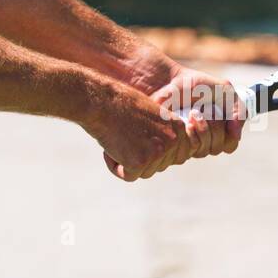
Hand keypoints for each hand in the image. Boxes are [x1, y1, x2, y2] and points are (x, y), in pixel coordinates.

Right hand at [87, 84, 204, 181]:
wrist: (99, 101)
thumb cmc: (119, 104)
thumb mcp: (151, 115)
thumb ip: (163, 134)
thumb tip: (164, 155)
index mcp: (178, 128)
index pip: (174, 157)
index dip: (152, 151)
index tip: (138, 136)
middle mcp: (173, 140)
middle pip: (158, 166)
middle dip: (139, 156)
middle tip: (124, 135)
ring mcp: (158, 151)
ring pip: (144, 172)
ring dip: (126, 160)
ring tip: (117, 138)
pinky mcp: (140, 161)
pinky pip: (128, 176)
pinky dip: (115, 166)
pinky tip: (110, 147)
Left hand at [148, 66, 245, 157]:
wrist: (169, 80)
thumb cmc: (195, 84)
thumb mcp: (224, 90)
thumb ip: (238, 109)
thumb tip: (236, 135)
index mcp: (218, 128)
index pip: (230, 145)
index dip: (229, 134)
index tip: (220, 114)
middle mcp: (204, 138)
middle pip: (218, 148)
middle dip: (215, 127)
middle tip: (205, 109)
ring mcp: (190, 141)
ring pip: (205, 150)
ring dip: (204, 130)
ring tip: (194, 113)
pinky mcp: (176, 142)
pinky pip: (191, 150)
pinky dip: (193, 136)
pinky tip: (187, 123)